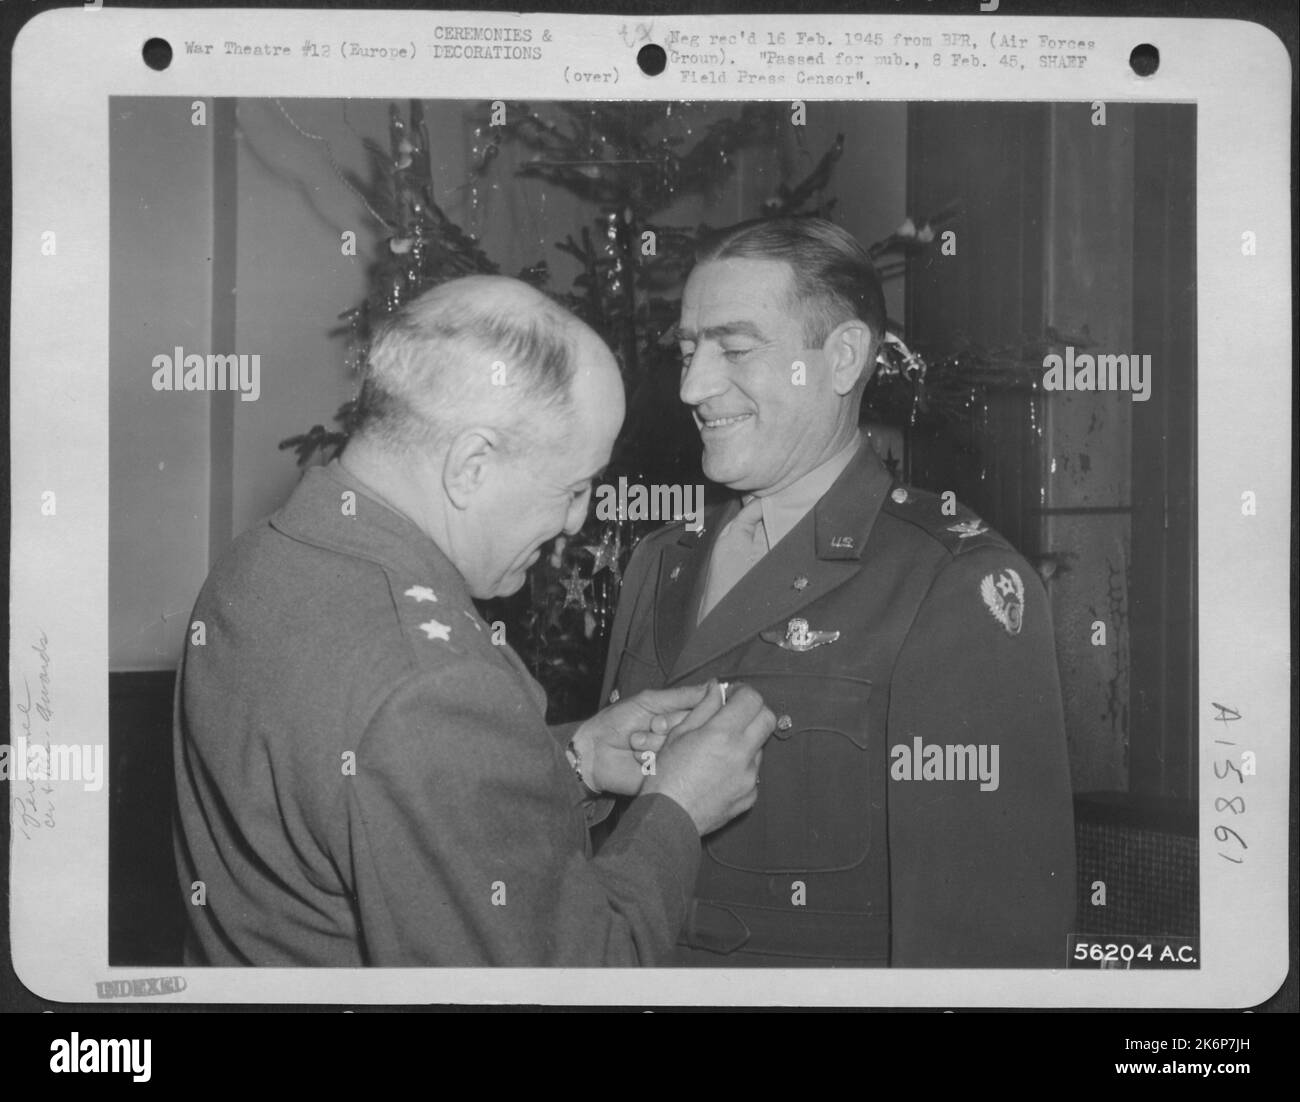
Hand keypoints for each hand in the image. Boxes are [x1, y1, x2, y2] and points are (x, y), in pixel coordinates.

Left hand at [571, 683, 711, 795]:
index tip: (660, 718)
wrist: (594, 750)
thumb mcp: (648, 701)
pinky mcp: (666, 775)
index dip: (684, 715)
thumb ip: (681, 696)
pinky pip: (671, 766)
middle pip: (693, 731)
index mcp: (679, 718)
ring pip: (682, 748)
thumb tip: (713, 687)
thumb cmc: (617, 721)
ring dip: (655, 743)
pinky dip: (651, 759)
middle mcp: (680, 737)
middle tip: (650, 727)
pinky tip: (637, 758)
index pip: (702, 713)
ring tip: (636, 742)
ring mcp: (674, 756)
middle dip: (667, 728)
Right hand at [643, 683, 774, 834]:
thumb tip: (717, 689)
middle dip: (753, 711)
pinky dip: (741, 767)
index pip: (752, 699)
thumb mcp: (678, 734)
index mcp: (722, 734)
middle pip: (767, 719)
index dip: (742, 692)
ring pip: (759, 747)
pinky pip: (752, 773)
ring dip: (746, 740)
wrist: (667, 818)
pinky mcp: (750, 796)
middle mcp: (742, 754)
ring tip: (720, 748)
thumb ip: (703, 708)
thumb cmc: (666, 775)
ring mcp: (749, 777)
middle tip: (735, 714)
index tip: (732, 695)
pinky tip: (719, 772)